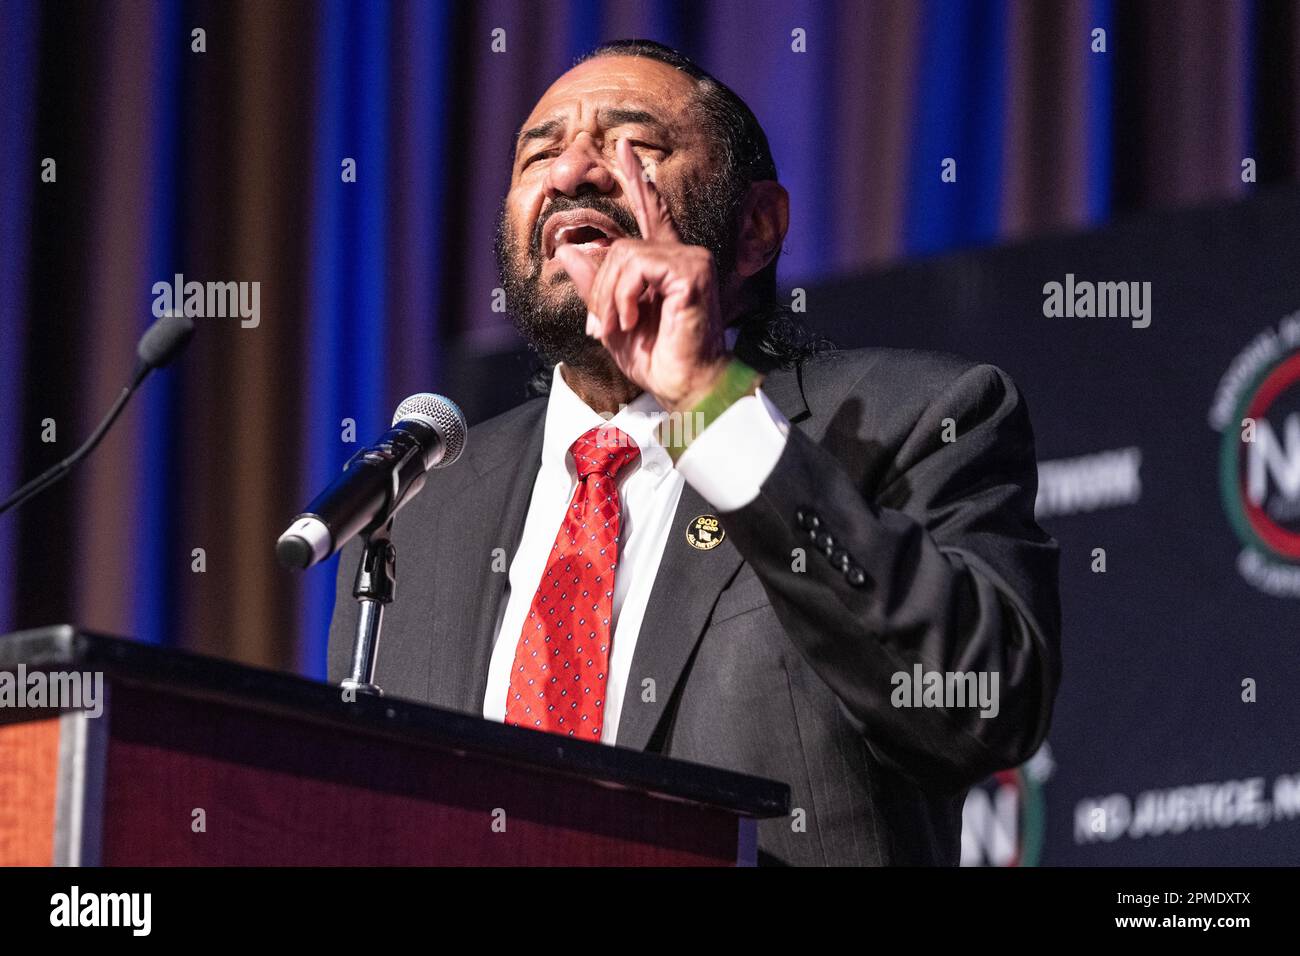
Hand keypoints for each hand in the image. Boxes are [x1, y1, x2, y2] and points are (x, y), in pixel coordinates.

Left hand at [553, 138, 729, 411]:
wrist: (686, 387)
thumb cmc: (659, 360)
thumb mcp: (612, 321)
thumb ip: (594, 286)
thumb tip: (568, 249)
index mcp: (667, 263)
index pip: (651, 211)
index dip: (636, 179)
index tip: (621, 148)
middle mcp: (683, 254)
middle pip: (619, 246)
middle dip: (601, 289)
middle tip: (600, 327)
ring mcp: (691, 260)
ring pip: (624, 256)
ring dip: (609, 298)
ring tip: (617, 327)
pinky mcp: (691, 271)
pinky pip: (637, 267)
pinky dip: (624, 297)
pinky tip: (633, 320)